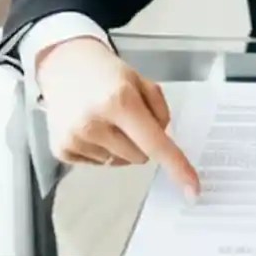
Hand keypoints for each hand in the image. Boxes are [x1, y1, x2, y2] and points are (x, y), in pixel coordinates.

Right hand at [36, 37, 200, 198]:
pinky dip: (101, 150)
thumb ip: (159, 111)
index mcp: (119, 101)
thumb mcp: (140, 81)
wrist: (63, 64)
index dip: (177, 166)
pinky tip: (90, 127)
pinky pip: (99, 164)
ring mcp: (75, 139)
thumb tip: (164, 144)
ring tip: (105, 118)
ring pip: (120, 162)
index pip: (155, 143)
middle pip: (140, 157)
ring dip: (120, 146)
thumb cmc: (107, 73)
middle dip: (141, 141)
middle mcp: (94, 124)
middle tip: (125, 116)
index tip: (193, 191)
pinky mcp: (61, 150)